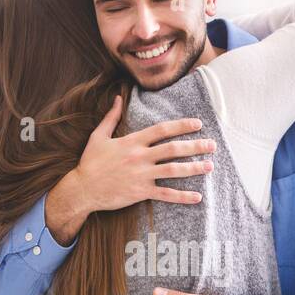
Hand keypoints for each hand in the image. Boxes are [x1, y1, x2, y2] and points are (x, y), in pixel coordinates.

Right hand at [46, 97, 215, 243]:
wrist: (82, 188)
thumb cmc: (90, 162)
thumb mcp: (99, 136)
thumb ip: (111, 116)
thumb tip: (118, 97)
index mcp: (132, 141)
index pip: (162, 130)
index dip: (182, 125)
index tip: (198, 124)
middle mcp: (140, 156)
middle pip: (173, 148)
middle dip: (195, 146)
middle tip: (212, 145)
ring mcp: (141, 175)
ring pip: (173, 170)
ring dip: (194, 168)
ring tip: (210, 166)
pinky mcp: (141, 192)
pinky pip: (166, 194)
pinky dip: (183, 196)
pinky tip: (198, 197)